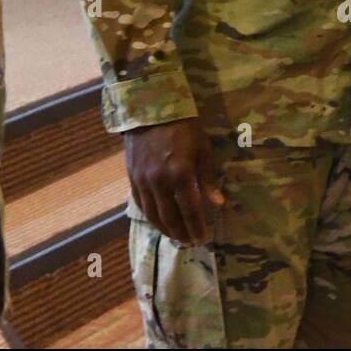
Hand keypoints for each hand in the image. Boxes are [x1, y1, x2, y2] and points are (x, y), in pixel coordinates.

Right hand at [124, 118, 220, 246]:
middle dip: (182, 233)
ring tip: (176, 237)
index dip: (197, 227)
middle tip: (190, 242)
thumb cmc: (182, 126)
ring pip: (153, 215)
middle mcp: (160, 181)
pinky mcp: (132, 177)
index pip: (190, 210)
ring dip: (165, 229)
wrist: (150, 108)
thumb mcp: (202, 147)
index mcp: (180, 173)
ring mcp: (143, 180)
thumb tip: (218, 204)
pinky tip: (158, 222)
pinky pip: (140, 204)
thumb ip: (208, 177)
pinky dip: (150, 217)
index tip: (203, 239)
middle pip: (170, 217)